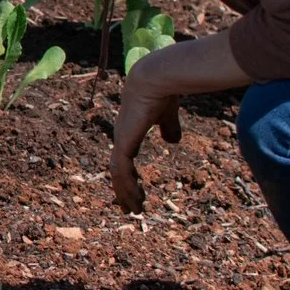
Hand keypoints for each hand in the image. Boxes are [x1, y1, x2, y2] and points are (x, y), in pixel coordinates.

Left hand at [108, 59, 184, 212]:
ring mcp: (120, 139)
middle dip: (123, 189)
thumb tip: (173, 141)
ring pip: (117, 174)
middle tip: (129, 208)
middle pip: (117, 169)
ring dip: (125, 193)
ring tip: (135, 209)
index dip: (129, 175)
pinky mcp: (124, 142)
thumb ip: (169, 127)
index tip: (137, 189)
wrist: (155, 79)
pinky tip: (136, 198)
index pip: (124, 158)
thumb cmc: (163, 91)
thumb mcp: (167, 114)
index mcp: (130, 129)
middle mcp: (122, 136)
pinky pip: (121, 171)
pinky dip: (126, 186)